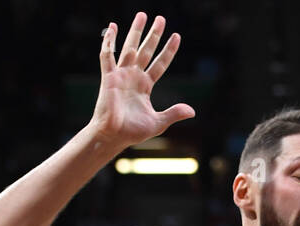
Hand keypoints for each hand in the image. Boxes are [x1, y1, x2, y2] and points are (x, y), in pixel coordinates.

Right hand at [89, 14, 194, 150]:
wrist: (113, 136)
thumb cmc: (132, 132)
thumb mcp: (158, 122)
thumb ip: (174, 113)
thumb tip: (192, 111)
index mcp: (145, 86)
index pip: (160, 63)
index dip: (168, 51)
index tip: (177, 36)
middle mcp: (134, 77)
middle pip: (146, 50)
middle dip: (153, 35)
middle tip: (161, 18)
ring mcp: (121, 75)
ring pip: (129, 48)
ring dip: (135, 31)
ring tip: (142, 15)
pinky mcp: (108, 77)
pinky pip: (107, 55)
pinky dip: (109, 41)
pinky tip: (112, 27)